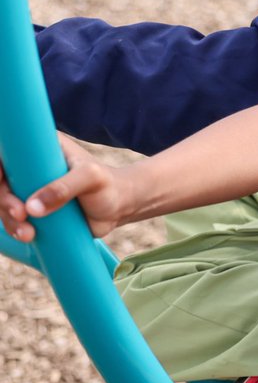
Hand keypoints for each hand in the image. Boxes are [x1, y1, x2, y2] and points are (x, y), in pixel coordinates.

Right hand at [0, 135, 126, 241]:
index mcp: (40, 147)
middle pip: (1, 181)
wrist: (120, 208)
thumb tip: (31, 208)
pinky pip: (14, 219)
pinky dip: (15, 228)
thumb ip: (65, 188)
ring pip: (4, 203)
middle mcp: (30, 167)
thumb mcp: (90, 179)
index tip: (1, 179)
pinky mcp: (34, 209)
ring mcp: (30, 189)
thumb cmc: (108, 185)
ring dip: (8, 219)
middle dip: (3, 200)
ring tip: (28, 233)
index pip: (7, 151)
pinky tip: (26, 236)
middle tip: (20, 214)